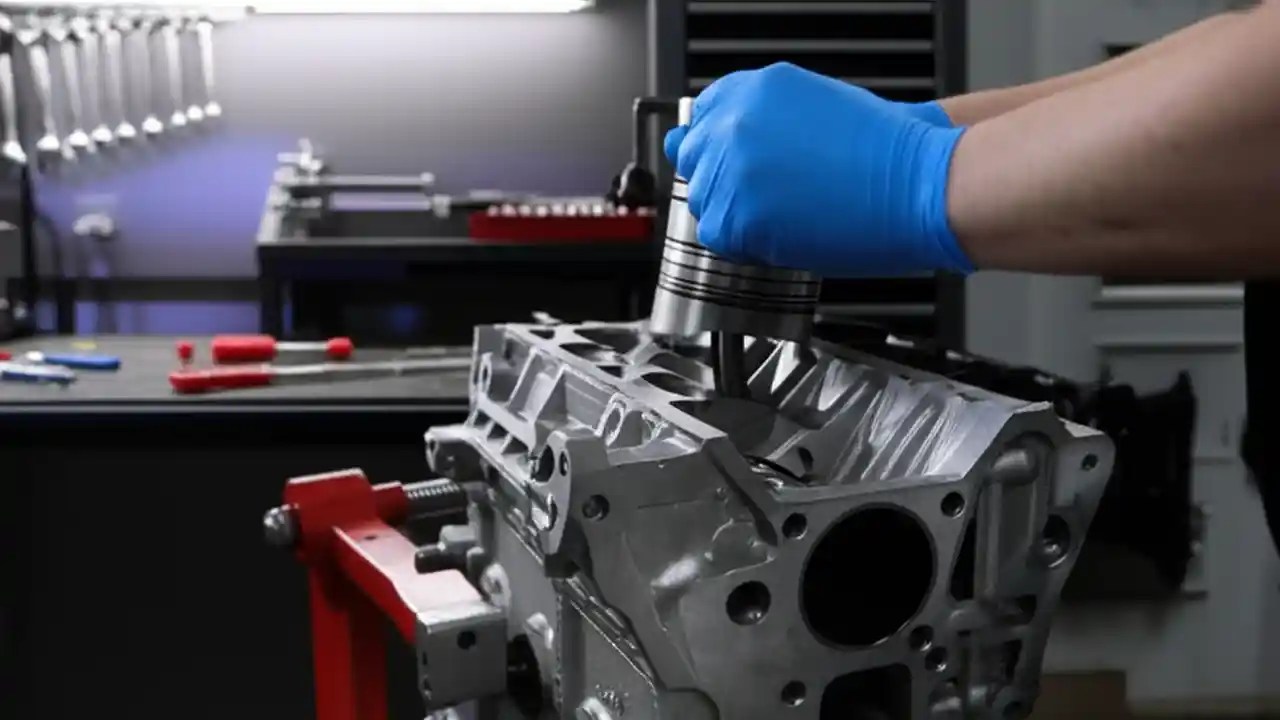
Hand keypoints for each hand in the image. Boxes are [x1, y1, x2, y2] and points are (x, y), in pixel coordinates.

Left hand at [664, 63, 971, 276]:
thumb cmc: (885, 151)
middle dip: (727, 182)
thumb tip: (689, 139)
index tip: (742, 164)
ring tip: (790, 213)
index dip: (722, 148)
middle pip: (696, 162)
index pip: (704, 119)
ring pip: (706, 204)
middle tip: (774, 195)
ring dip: (738, 215)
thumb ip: (754, 122)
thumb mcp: (816, 108)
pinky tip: (787, 232)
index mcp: (754, 89)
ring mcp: (732, 169)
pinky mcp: (739, 216)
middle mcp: (735, 123)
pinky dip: (747, 244)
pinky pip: (720, 239)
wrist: (918, 184)